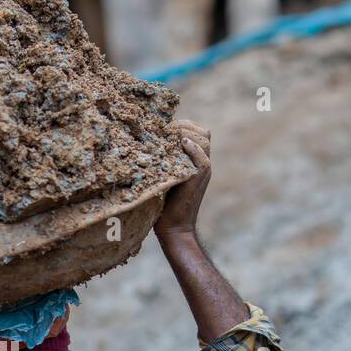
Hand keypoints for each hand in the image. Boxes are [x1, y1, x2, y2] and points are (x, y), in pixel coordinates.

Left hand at [154, 121, 210, 237]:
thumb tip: (147, 142)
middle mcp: (202, 163)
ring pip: (203, 141)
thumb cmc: (163, 203)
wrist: (173, 226)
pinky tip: (182, 144)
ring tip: (170, 133)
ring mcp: (203, 170)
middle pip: (202, 133)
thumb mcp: (162, 175)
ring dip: (187, 133)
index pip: (197, 132)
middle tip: (164, 127)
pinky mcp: (200, 177)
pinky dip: (193, 148)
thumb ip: (163, 159)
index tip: (164, 125)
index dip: (183, 125)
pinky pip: (202, 157)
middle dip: (184, 126)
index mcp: (195, 160)